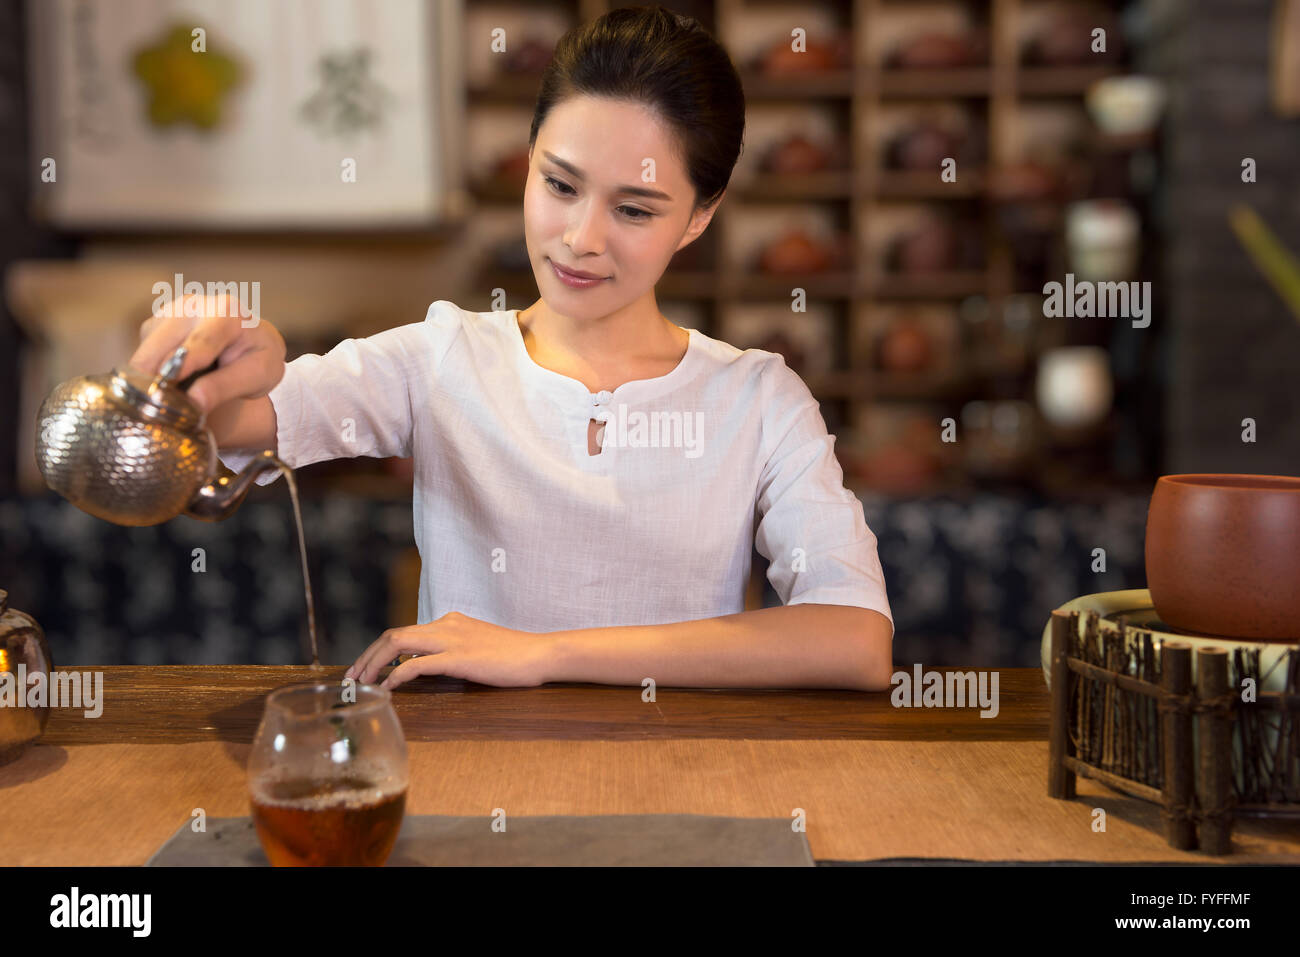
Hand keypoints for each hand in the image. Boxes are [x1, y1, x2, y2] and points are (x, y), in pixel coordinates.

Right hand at [129, 292, 285, 415]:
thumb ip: (225, 387)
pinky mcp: (154, 323)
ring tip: (173, 396)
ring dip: (151, 378)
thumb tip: (192, 401)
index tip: (165, 392)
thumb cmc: (257, 357)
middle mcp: (193, 305)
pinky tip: (170, 380)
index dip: (179, 368)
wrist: (253, 339)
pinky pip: (142, 353)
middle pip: (159, 347)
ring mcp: (169, 311)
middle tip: (160, 410)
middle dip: (156, 379)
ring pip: (145, 352)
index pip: (199, 343)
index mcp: (226, 313)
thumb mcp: (257, 375)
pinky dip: (150, 372)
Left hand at [345, 612, 554, 689]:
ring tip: (360, 684)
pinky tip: (387, 689)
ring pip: (397, 643)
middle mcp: (446, 625)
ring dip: (373, 664)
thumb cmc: (514, 657)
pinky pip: (416, 664)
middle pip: (393, 634)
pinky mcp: (458, 657)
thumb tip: (426, 669)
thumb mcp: (478, 648)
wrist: (540, 654)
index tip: (365, 669)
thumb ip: (453, 653)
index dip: (378, 650)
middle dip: (366, 656)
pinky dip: (396, 676)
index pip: (404, 632)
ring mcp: (452, 639)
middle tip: (351, 678)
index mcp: (450, 622)